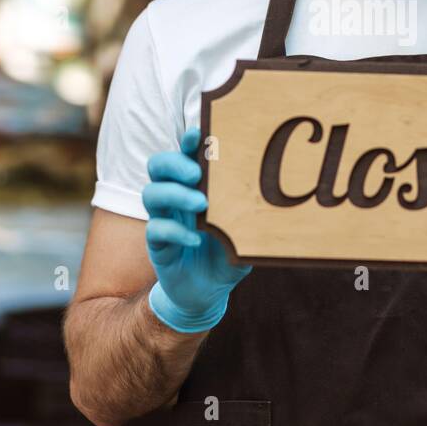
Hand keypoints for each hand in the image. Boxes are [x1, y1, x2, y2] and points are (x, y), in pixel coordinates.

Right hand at [141, 127, 250, 332]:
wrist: (208, 292)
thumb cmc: (227, 252)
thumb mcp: (244, 231)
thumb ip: (252, 212)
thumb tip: (275, 192)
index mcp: (195, 187)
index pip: (185, 155)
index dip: (189, 142)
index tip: (200, 133)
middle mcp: (175, 198)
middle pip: (158, 166)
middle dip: (175, 163)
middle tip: (197, 174)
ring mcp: (164, 219)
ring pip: (151, 193)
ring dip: (176, 195)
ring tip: (202, 205)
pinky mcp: (158, 245)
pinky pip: (156, 230)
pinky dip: (176, 232)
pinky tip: (196, 238)